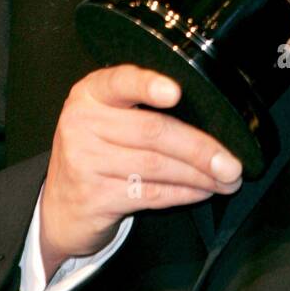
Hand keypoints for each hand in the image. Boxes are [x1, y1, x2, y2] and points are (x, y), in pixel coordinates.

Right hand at [39, 65, 243, 280]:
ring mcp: (85, 162)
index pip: (121, 81)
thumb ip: (142, 108)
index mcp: (91, 93)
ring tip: (227, 179)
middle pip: (152, 131)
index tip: (175, 92)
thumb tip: (211, 116)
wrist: (57, 209)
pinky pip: (151, 194)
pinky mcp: (94, 198)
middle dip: (200, 148)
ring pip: (156, 166)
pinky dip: (184, 193)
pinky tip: (203, 191)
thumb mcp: (107, 118)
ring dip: (200, 175)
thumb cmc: (96, 153)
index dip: (148, 85)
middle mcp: (82, 123)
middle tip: (232, 162)